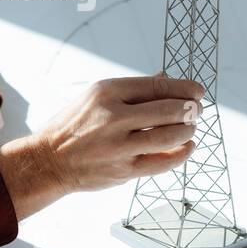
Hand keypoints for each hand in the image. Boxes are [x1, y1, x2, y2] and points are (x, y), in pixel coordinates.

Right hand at [0, 75, 202, 220]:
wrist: (49, 160)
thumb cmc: (74, 125)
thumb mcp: (95, 96)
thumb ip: (131, 90)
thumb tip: (166, 77)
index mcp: (107, 92)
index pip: (158, 86)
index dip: (184, 88)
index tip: (198, 91)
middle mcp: (113, 116)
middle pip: (169, 110)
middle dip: (190, 110)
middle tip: (197, 111)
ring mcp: (118, 145)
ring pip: (169, 136)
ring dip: (187, 131)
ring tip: (190, 128)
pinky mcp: (123, 170)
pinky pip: (162, 162)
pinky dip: (181, 154)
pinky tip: (187, 147)